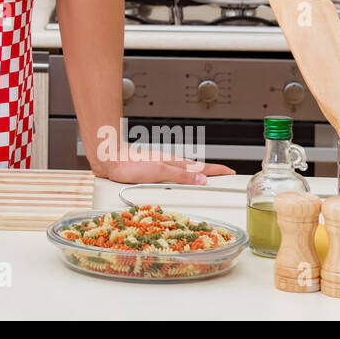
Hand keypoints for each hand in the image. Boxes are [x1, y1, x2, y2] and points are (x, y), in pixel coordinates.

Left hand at [92, 151, 235, 184]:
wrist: (109, 159)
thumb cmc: (129, 165)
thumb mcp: (159, 172)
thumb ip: (180, 175)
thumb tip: (202, 178)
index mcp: (174, 163)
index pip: (201, 166)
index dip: (217, 170)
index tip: (230, 172)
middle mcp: (169, 163)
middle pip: (195, 167)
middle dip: (211, 171)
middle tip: (224, 175)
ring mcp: (160, 165)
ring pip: (184, 170)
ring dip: (197, 173)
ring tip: (207, 179)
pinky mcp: (151, 169)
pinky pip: (173, 173)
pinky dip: (182, 176)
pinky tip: (178, 180)